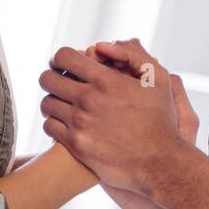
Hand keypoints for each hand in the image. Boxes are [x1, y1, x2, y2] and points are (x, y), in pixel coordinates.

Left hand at [38, 38, 195, 195]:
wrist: (160, 163)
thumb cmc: (161, 119)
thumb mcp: (158, 80)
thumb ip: (132, 54)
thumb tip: (100, 45)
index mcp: (106, 81)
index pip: (63, 56)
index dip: (60, 57)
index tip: (64, 64)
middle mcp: (89, 100)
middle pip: (47, 79)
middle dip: (52, 77)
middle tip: (60, 83)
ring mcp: (80, 124)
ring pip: (47, 103)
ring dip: (53, 100)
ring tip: (63, 103)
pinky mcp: (76, 145)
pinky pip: (49, 126)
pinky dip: (53, 122)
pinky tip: (65, 123)